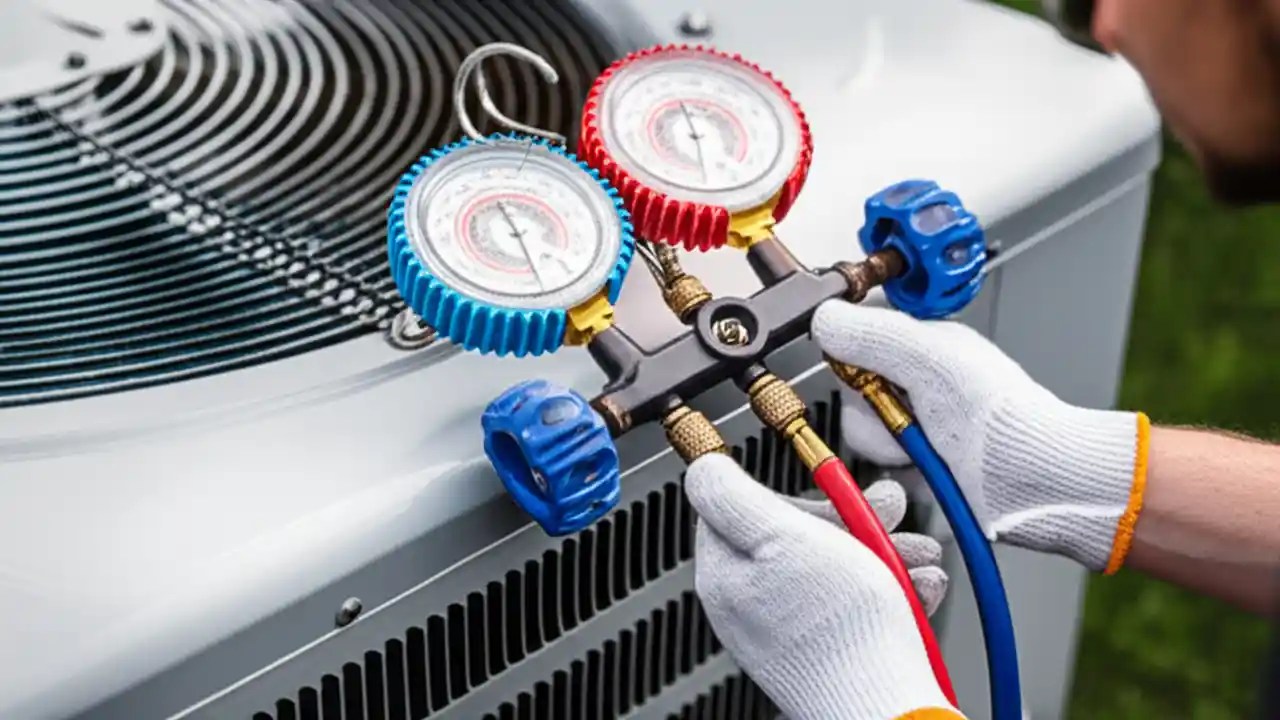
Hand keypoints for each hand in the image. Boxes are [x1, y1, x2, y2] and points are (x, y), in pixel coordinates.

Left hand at [686, 453, 961, 719]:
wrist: (887, 705)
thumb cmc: (837, 628)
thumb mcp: (780, 536)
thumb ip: (732, 495)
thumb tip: (701, 465)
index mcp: (726, 574)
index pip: (744, 509)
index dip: (798, 495)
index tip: (837, 496)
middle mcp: (749, 605)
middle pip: (796, 537)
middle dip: (855, 522)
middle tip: (891, 516)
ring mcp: (786, 632)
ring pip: (836, 568)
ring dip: (884, 553)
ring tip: (918, 557)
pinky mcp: (825, 652)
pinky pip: (855, 606)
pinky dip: (893, 592)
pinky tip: (918, 589)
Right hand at [812, 300, 1146, 571]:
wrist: (1030, 483)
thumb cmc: (1002, 419)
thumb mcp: (928, 360)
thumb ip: (871, 334)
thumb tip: (823, 317)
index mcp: (924, 339)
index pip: (859, 326)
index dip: (850, 346)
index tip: (858, 365)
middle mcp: (918, 376)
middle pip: (851, 381)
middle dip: (868, 403)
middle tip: (900, 408)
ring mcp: (915, 418)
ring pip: (860, 423)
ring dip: (881, 438)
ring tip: (917, 442)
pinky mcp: (914, 457)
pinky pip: (875, 457)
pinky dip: (891, 464)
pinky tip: (920, 463)